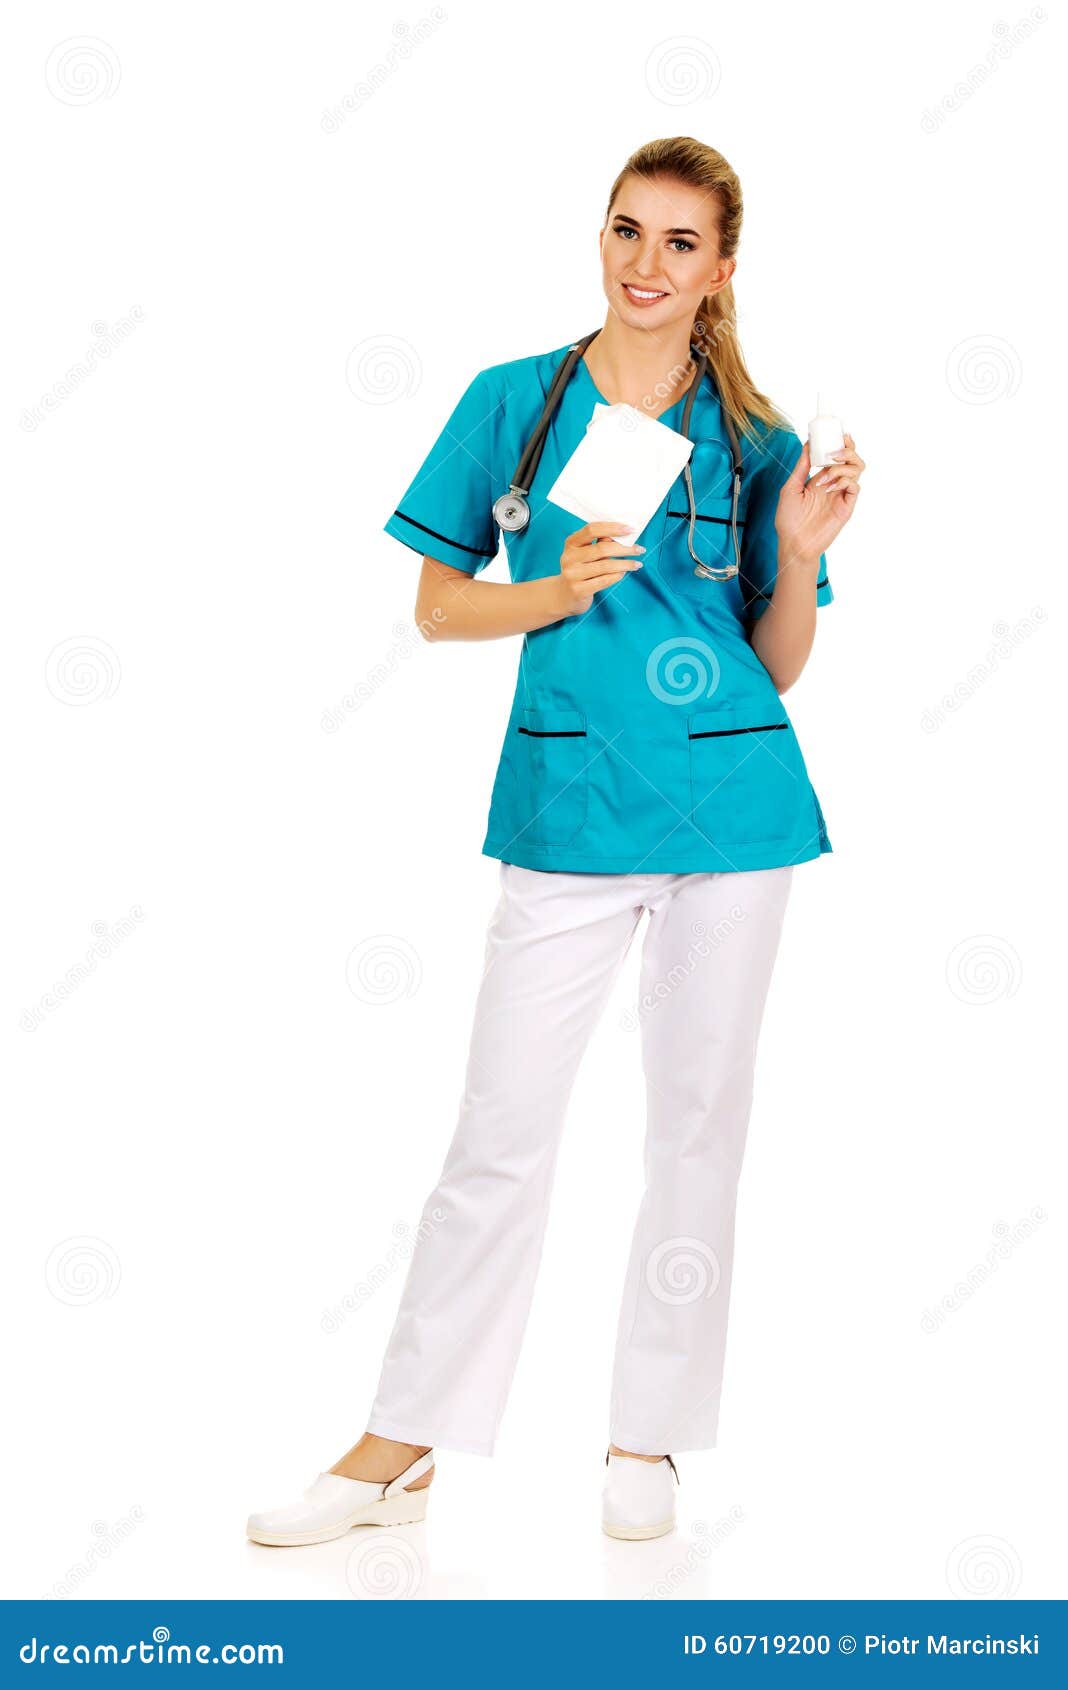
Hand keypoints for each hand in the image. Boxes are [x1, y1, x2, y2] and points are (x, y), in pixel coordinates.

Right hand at [555, 520, 644, 616]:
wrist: (564, 596)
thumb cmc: (580, 571)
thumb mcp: (585, 554)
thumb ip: (599, 543)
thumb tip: (623, 535)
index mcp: (571, 543)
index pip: (592, 529)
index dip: (612, 528)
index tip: (630, 529)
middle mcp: (569, 557)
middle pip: (602, 548)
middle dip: (625, 548)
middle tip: (640, 549)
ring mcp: (572, 574)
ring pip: (606, 565)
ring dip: (625, 564)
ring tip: (637, 564)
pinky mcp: (578, 590)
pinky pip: (604, 580)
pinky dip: (617, 576)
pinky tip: (624, 573)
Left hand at [775, 433, 864, 563]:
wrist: (794, 543)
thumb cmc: (789, 519)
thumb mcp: (790, 488)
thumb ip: (801, 467)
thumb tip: (808, 445)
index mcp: (822, 477)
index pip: (837, 455)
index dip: (840, 443)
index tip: (837, 433)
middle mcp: (834, 483)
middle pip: (853, 458)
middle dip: (847, 449)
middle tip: (834, 452)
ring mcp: (841, 494)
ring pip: (858, 469)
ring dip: (842, 466)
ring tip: (826, 474)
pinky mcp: (846, 506)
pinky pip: (855, 486)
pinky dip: (845, 480)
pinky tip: (830, 487)